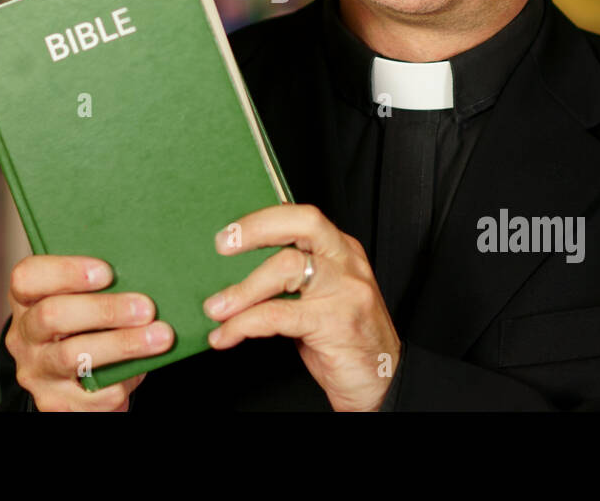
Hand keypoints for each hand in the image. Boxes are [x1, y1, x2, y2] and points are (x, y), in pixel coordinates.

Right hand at [5, 255, 173, 410]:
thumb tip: (147, 274)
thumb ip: (101, 285)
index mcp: (27, 299)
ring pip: (73, 356)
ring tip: (161, 336)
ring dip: (123, 344)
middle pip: (52, 316)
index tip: (107, 272)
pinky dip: (124, 380)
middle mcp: (24, 335)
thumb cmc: (86, 323)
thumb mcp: (82, 299)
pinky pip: (93, 393)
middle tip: (146, 308)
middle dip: (104, 310)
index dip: (65, 271)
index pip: (27, 277)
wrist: (74, 378)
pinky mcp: (55, 403)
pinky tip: (143, 367)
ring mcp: (37, 371)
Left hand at [203, 205, 399, 410]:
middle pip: (303, 223)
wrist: (383, 382)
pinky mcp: (336, 322)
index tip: (228, 232)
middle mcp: (347, 261)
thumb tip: (234, 275)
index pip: (301, 217)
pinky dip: (244, 324)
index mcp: (341, 250)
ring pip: (287, 267)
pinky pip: (279, 315)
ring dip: (243, 289)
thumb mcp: (320, 300)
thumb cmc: (346, 340)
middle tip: (222, 245)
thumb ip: (289, 281)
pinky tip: (226, 335)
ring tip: (216, 307)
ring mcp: (345, 289)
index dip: (262, 219)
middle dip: (257, 229)